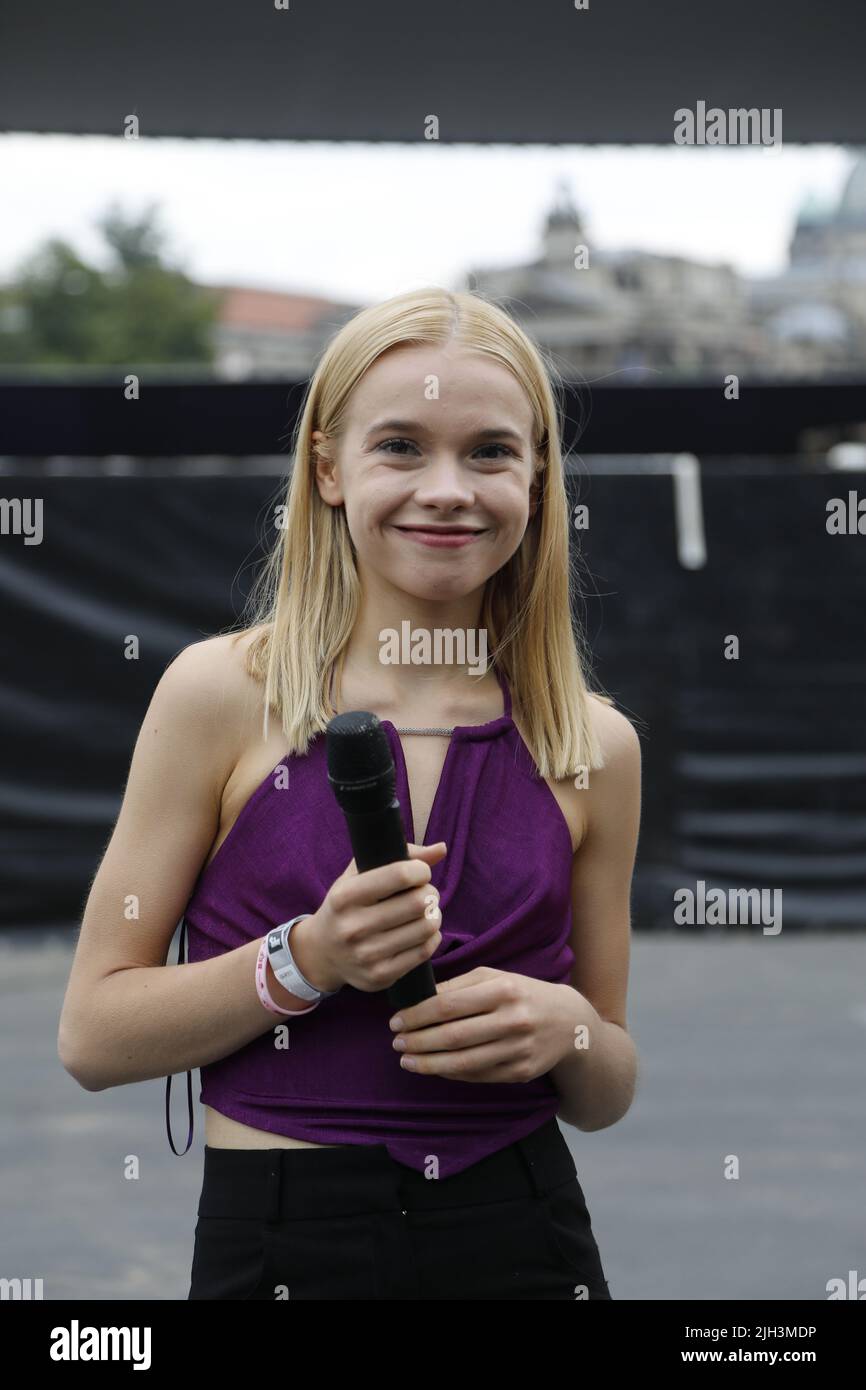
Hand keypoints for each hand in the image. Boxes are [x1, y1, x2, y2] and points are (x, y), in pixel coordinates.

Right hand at [290, 842, 446, 993]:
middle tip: (426, 893)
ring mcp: (366, 955)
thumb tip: (441, 849)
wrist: (322, 953)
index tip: (420, 872)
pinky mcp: (379, 976)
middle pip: (417, 902)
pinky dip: (432, 937)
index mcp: (344, 896)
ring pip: (425, 928)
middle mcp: (353, 927)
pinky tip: (423, 932)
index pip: (399, 875)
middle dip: (430, 893)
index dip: (421, 870)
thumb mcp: (358, 875)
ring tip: (426, 912)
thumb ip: (399, 856)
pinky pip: (424, 952)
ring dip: (434, 915)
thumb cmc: (347, 905)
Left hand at [387, 966, 583, 1082]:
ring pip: (463, 1063)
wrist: (569, 1022)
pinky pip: (478, 1076)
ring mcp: (519, 1049)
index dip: (417, 1015)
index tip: (396, 1021)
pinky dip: (452, 1074)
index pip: (448, 1005)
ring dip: (429, 1064)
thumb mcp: (494, 978)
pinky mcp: (522, 1072)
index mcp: (503, 990)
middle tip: (396, 1044)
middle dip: (418, 1042)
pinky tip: (435, 1068)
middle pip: (453, 1036)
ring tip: (407, 1060)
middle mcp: (513, 1019)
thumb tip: (418, 999)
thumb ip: (457, 986)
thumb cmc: (522, 993)